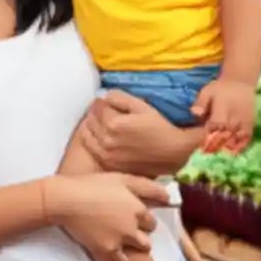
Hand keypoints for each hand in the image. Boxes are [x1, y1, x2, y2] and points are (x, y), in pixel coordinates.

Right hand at [45, 174, 167, 260]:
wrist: (65, 200)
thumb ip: (146, 186)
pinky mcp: (108, 250)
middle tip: (128, 226)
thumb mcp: (120, 179)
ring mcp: (122, 239)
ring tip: (129, 241)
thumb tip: (168, 196)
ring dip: (139, 244)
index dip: (143, 217)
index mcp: (138, 207)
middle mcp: (134, 225)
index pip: (151, 219)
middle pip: (148, 233)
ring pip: (142, 246)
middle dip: (141, 230)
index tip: (133, 215)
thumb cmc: (91, 185)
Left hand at [78, 91, 200, 176]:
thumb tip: (104, 96)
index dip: (101, 101)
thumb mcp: (142, 106)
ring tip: (100, 121)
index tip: (106, 100)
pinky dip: (91, 139)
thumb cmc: (160, 127)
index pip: (98, 107)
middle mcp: (106, 140)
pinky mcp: (109, 164)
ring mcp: (106, 154)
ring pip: (87, 134)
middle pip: (90, 120)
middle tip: (103, 109)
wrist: (173, 153)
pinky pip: (91, 148)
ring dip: (90, 124)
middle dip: (95, 111)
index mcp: (114, 124)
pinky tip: (99, 135)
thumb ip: (120, 98)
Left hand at [192, 78, 255, 152]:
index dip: (208, 136)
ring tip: (220, 152)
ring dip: (228, 146)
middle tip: (208, 152)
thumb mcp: (207, 92)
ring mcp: (244, 121)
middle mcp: (234, 116)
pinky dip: (242, 145)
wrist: (241, 83)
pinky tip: (234, 151)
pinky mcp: (251, 124)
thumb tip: (194, 114)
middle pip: (226, 134)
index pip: (215, 125)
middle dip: (217, 144)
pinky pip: (248, 137)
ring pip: (237, 138)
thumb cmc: (220, 88)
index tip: (201, 144)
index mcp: (222, 109)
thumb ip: (200, 103)